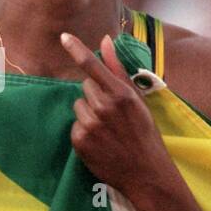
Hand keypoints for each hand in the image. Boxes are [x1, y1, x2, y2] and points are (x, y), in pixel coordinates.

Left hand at [60, 31, 167, 197]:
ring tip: (107, 129)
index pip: (94, 67)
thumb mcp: (138, 100)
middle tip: (113, 113)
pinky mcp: (80, 141)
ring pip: (78, 105)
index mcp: (122, 94)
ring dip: (88, 112)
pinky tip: (100, 140)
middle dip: (95, 95)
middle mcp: (104, 107)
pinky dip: (84, 131)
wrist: (146, 173)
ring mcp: (90, 125)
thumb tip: (105, 40)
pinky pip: (74, 125)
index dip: (77, 49)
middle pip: (85, 86)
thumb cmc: (145, 133)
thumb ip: (119, 69)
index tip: (63, 36)